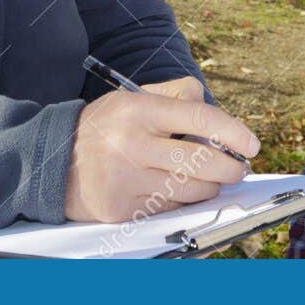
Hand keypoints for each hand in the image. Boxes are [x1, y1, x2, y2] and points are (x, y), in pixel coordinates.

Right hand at [62, 80, 260, 222]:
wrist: (53, 159)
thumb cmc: (106, 126)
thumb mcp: (134, 97)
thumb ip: (176, 96)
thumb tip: (215, 113)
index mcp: (139, 110)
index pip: (199, 118)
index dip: (232, 131)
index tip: (252, 143)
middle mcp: (132, 144)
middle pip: (201, 162)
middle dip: (229, 168)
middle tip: (237, 168)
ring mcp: (125, 180)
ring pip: (189, 190)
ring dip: (208, 187)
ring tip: (208, 180)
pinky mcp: (120, 209)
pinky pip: (167, 208)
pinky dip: (180, 201)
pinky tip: (176, 190)